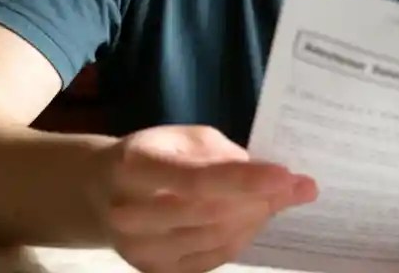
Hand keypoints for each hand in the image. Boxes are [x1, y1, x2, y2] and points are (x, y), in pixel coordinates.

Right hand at [95, 125, 316, 272]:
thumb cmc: (154, 155)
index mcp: (135, 166)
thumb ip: (226, 156)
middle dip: (260, 200)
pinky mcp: (153, 271)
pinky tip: (253, 218)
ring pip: (215, 238)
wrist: (103, 192)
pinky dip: (241, 238)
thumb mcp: (184, 138)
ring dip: (255, 219)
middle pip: (210, 213)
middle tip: (296, 186)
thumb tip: (279, 180)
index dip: (245, 180)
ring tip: (278, 199)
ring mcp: (139, 249)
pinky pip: (212, 258)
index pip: (196, 180)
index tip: (287, 175)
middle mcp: (130, 213)